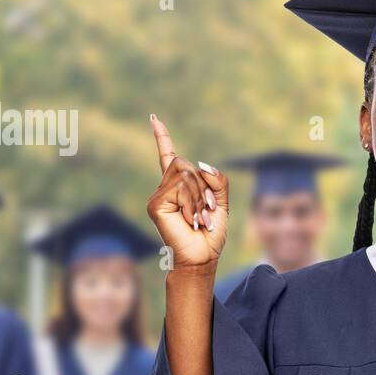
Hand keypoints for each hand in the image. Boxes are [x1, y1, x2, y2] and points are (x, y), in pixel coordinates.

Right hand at [146, 115, 228, 270]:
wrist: (203, 256)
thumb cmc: (210, 233)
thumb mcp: (221, 202)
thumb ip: (217, 179)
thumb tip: (201, 165)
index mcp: (180, 186)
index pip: (169, 157)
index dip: (162, 137)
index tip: (154, 118)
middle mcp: (166, 188)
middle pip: (186, 165)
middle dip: (204, 186)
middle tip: (205, 212)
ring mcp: (158, 196)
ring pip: (185, 175)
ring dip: (200, 197)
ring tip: (197, 218)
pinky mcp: (156, 204)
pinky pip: (181, 188)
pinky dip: (192, 203)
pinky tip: (189, 220)